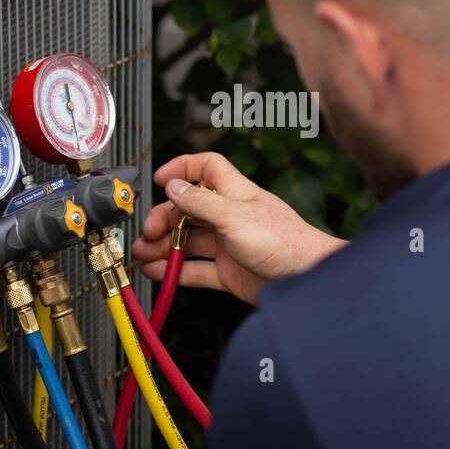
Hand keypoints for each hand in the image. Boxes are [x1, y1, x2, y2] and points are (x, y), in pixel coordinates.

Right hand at [132, 153, 347, 304]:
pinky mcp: (228, 272)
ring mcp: (228, 245)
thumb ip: (201, 202)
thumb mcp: (235, 217)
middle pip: (187, 209)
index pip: (206, 168)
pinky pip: (194, 269)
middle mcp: (229, 217)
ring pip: (187, 241)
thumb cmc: (283, 243)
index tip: (160, 179)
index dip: (182, 168)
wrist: (307, 280)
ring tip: (142, 254)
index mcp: (235, 194)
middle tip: (148, 231)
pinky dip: (173, 270)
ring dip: (162, 246)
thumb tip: (173, 186)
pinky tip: (156, 272)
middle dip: (163, 218)